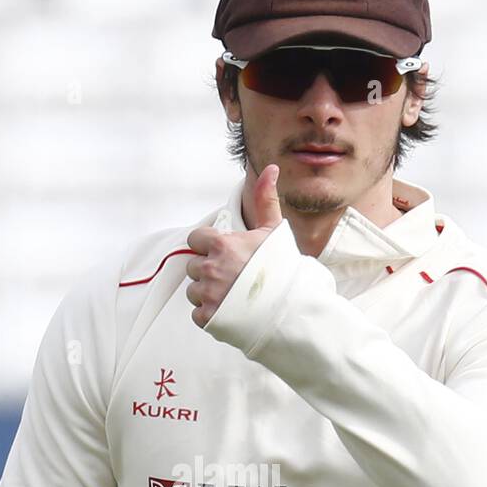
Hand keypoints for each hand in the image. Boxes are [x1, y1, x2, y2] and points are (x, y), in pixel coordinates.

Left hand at [185, 163, 283, 327]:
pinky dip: (211, 315)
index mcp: (222, 245)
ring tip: (232, 296)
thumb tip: (271, 169)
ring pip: (194, 291)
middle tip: (233, 278)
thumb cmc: (283, 269)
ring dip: (208, 294)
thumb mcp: (274, 231)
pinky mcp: (209, 317)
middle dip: (209, 271)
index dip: (207, 247)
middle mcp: (211, 268)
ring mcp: (209, 294)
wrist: (292, 307)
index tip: (224, 254)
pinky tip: (229, 311)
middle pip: (194, 267)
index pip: (195, 239)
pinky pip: (198, 314)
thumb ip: (265, 200)